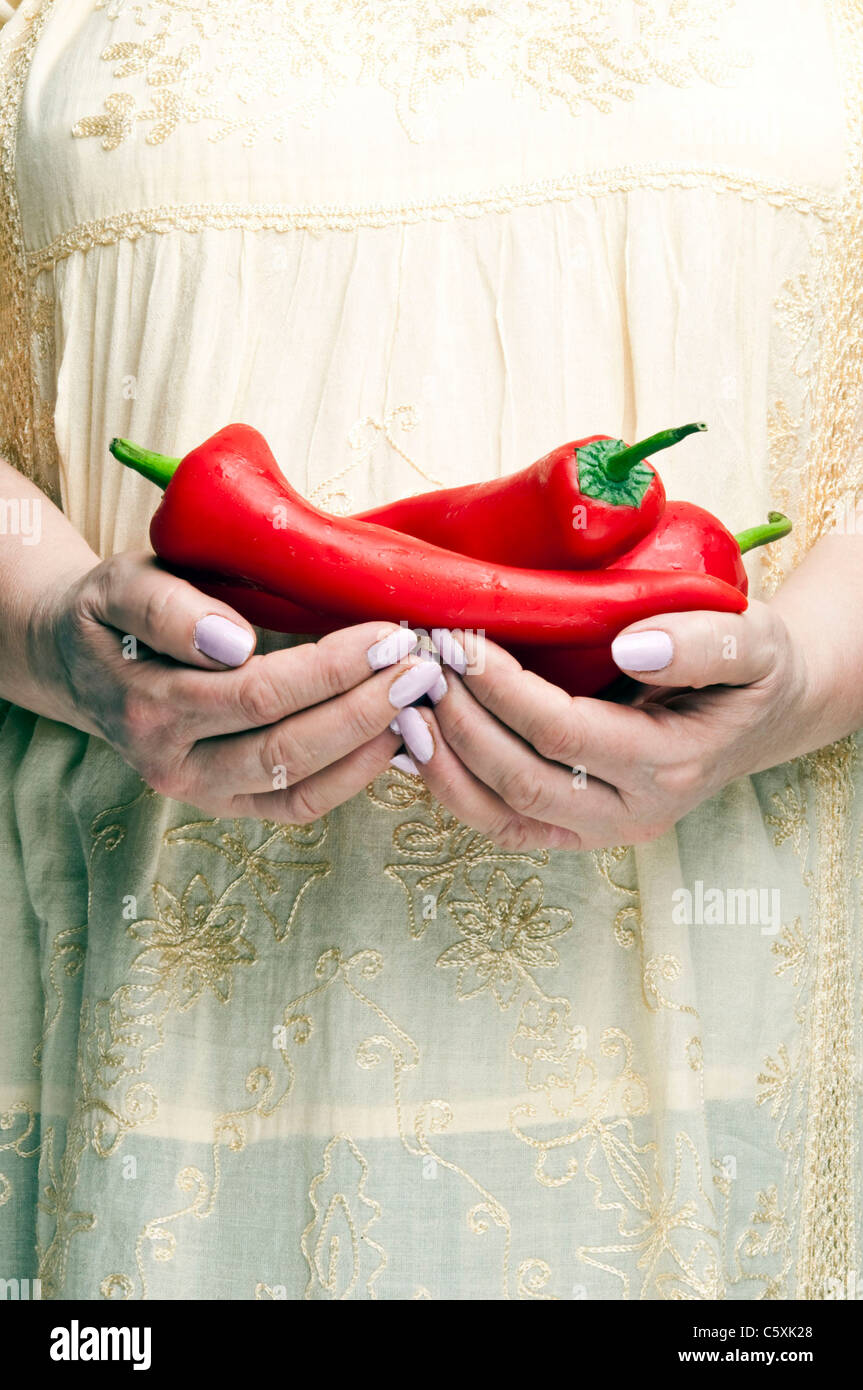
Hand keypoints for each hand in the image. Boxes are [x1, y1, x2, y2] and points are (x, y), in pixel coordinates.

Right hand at [27, 550, 449, 820]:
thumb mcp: (124, 585)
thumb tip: (232, 643)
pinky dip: (353, 776)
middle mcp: (171, 760)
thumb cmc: (116, 612)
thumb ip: (168, 607)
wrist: (80, 661)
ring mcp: (202, 790)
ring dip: (368, 741)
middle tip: (421, 663)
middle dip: (365, 704)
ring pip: (298, 780)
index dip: (331, 667)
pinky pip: (299, 803)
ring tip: (419, 697)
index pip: (256, 691)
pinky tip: (394, 737)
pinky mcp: (228, 803)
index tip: (387, 630)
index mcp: (146, 702)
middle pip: (285, 743)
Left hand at [394, 604, 812, 851]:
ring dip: (443, 761)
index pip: (564, 732)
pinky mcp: (573, 830)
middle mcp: (632, 813)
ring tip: (405, 702)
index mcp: (672, 763)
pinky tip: (418, 744)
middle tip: (419, 661)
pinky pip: (499, 824)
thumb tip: (632, 647)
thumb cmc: (751, 670)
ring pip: (499, 815)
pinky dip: (451, 788)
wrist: (760, 714)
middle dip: (460, 720)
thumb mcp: (752, 640)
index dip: (503, 691)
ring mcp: (599, 830)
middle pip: (520, 780)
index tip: (458, 641)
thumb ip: (702, 643)